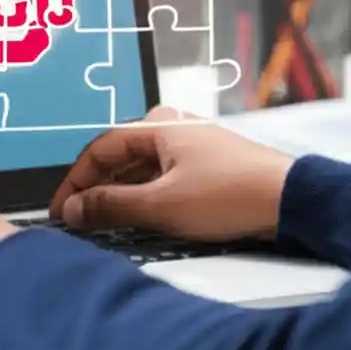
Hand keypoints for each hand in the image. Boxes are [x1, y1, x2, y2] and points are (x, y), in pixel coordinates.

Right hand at [49, 106, 295, 240]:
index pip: (99, 149)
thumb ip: (111, 206)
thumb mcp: (160, 205)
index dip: (75, 182)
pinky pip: (161, 177)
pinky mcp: (205, 164)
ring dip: (120, 195)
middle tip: (80, 220)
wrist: (287, 199)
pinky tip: (141, 218)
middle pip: (119, 157)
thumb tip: (75, 209)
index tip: (63, 210)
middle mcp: (171, 126)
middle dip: (96, 189)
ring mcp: (190, 145)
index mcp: (157, 125)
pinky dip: (145, 196)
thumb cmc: (230, 194)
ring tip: (106, 224)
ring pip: (140, 169)